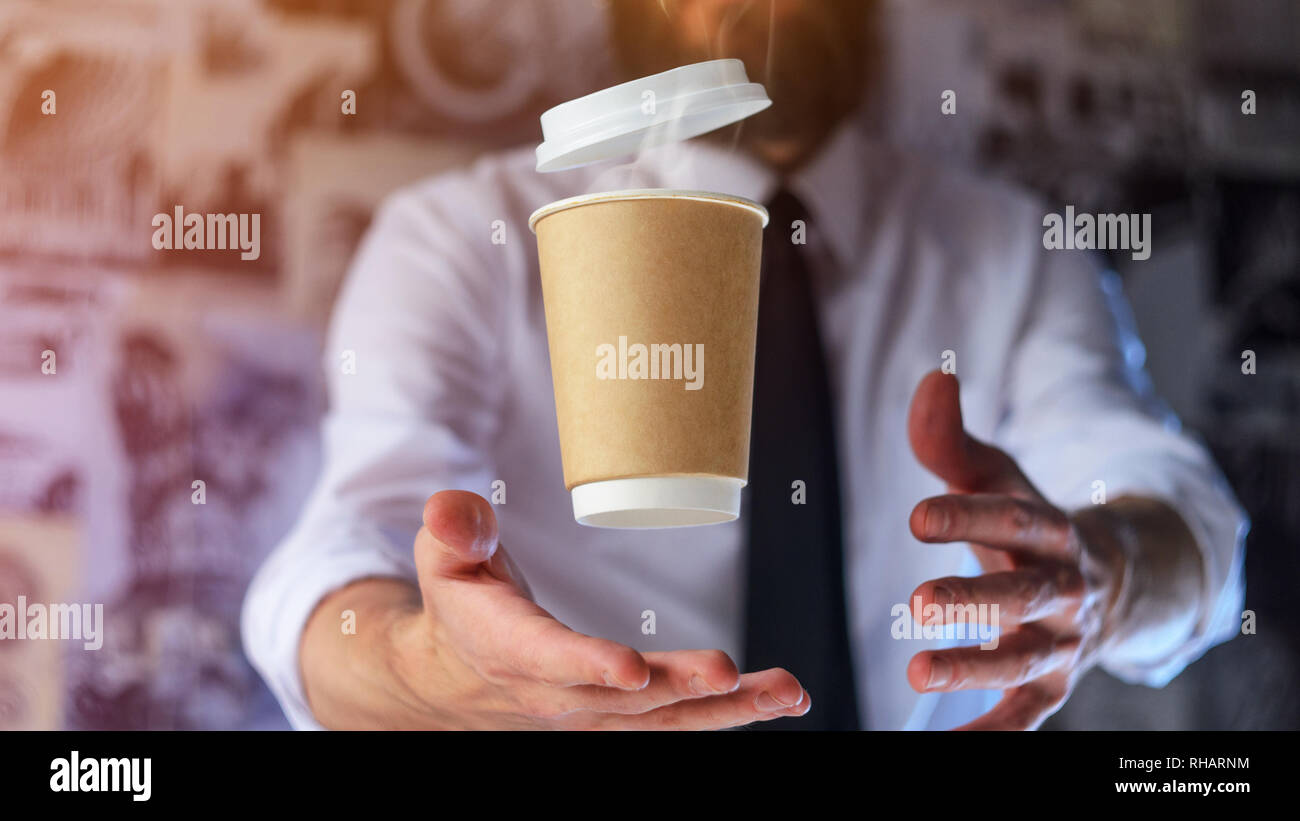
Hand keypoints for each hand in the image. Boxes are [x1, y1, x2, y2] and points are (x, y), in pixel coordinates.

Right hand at [300, 490, 809, 728]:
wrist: (457, 673)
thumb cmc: (461, 600)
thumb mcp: (441, 558)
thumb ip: (452, 532)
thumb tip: (451, 512)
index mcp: (508, 648)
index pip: (548, 660)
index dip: (588, 666)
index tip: (631, 670)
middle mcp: (557, 692)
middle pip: (623, 698)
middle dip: (677, 685)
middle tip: (725, 671)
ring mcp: (596, 711)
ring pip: (666, 718)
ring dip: (730, 708)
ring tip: (787, 691)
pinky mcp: (626, 714)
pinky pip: (682, 719)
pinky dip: (734, 712)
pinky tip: (783, 698)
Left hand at [902, 371, 1131, 729]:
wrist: (1119, 580)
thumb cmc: (1035, 524)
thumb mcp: (1000, 480)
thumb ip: (955, 441)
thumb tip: (931, 378)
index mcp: (1054, 530)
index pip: (1015, 520)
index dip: (970, 515)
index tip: (918, 513)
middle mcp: (1066, 587)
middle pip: (1022, 594)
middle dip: (972, 598)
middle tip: (915, 601)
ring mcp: (1063, 640)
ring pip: (1023, 656)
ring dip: (973, 666)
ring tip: (915, 671)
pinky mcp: (1054, 683)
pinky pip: (1027, 713)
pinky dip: (995, 731)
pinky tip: (949, 743)